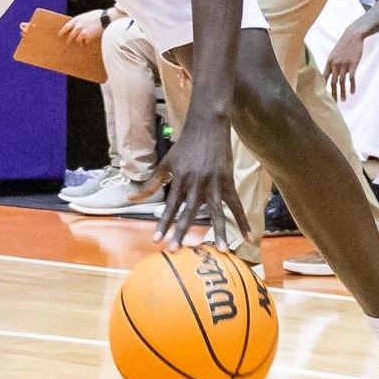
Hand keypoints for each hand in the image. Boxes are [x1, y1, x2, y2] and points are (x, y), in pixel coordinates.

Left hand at [59, 10, 106, 44]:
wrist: (105, 19)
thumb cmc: (97, 15)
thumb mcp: (86, 16)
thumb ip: (81, 21)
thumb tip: (78, 26)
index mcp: (76, 20)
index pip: (66, 27)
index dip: (62, 32)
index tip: (59, 35)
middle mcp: (77, 27)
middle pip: (70, 36)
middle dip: (69, 40)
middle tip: (68, 42)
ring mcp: (82, 32)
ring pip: (77, 40)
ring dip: (80, 42)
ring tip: (82, 42)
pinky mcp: (88, 37)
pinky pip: (85, 42)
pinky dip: (87, 42)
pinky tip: (90, 41)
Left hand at [140, 115, 248, 248]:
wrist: (207, 127)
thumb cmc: (184, 147)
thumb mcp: (165, 164)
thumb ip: (150, 184)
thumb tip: (130, 199)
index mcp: (180, 180)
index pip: (170, 206)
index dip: (163, 223)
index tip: (157, 240)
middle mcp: (196, 184)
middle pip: (189, 212)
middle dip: (182, 231)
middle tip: (177, 250)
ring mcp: (214, 184)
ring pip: (216, 213)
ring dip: (219, 232)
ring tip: (221, 251)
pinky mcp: (228, 183)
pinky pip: (237, 205)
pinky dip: (243, 220)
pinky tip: (249, 237)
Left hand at [324, 23, 367, 100]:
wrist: (353, 35)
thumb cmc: (344, 45)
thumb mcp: (335, 54)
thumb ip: (333, 64)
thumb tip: (334, 75)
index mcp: (329, 62)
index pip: (323, 77)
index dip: (323, 87)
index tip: (322, 96)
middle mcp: (335, 64)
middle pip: (332, 82)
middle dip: (333, 94)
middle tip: (333, 103)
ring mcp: (344, 64)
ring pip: (341, 82)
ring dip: (342, 92)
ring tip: (343, 101)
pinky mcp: (353, 64)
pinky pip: (351, 78)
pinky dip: (352, 86)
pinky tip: (352, 92)